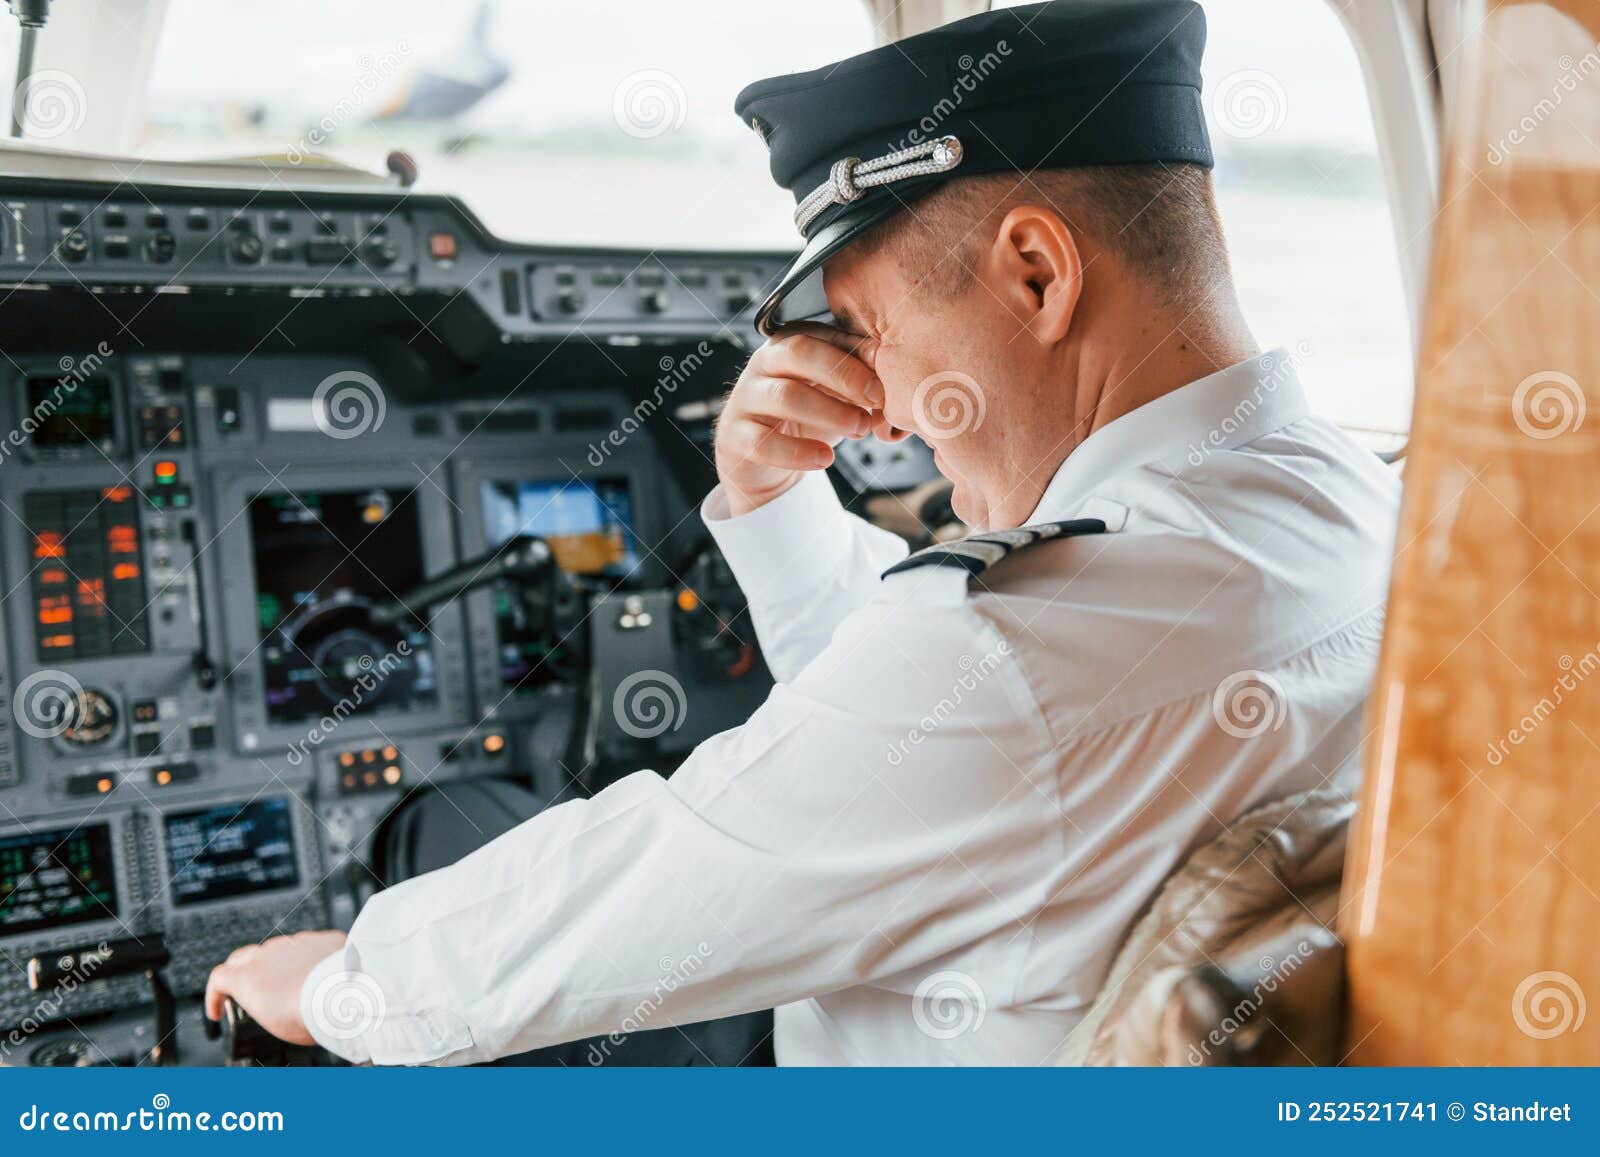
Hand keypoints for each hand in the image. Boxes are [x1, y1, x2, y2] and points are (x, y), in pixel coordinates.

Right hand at [204, 929, 348, 1046]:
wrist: (347, 992)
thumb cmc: (309, 1014)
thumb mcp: (273, 1024)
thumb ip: (263, 1007)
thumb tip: (271, 1007)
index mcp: (247, 977)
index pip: (219, 977)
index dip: (215, 995)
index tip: (219, 1009)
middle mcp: (268, 954)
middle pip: (243, 957)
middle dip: (239, 972)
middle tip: (246, 990)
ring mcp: (295, 943)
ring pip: (278, 950)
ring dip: (276, 965)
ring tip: (289, 986)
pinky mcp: (320, 939)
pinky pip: (308, 947)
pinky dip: (307, 959)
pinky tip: (318, 975)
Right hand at [715, 323, 889, 516]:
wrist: (764, 462)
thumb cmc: (804, 420)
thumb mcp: (836, 397)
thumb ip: (861, 387)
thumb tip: (896, 388)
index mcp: (790, 345)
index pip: (822, 335)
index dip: (856, 354)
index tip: (886, 378)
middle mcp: (764, 364)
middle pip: (800, 352)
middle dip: (843, 375)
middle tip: (875, 400)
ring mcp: (746, 399)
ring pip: (785, 396)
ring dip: (829, 413)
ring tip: (858, 430)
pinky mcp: (735, 436)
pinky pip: (764, 441)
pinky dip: (798, 452)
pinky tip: (825, 459)